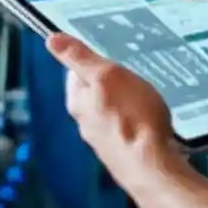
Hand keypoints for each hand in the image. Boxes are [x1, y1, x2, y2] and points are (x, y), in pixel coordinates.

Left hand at [46, 33, 185, 189]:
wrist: (154, 168)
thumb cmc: (132, 119)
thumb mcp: (107, 75)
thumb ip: (80, 57)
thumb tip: (53, 39)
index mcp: (78, 102)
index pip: (75, 71)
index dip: (94, 61)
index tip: (111, 58)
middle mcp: (86, 123)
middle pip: (95, 93)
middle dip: (112, 83)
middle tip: (132, 75)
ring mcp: (105, 141)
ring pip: (112, 112)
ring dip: (126, 103)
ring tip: (146, 97)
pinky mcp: (124, 153)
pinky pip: (128, 130)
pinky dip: (137, 122)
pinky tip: (152, 121)